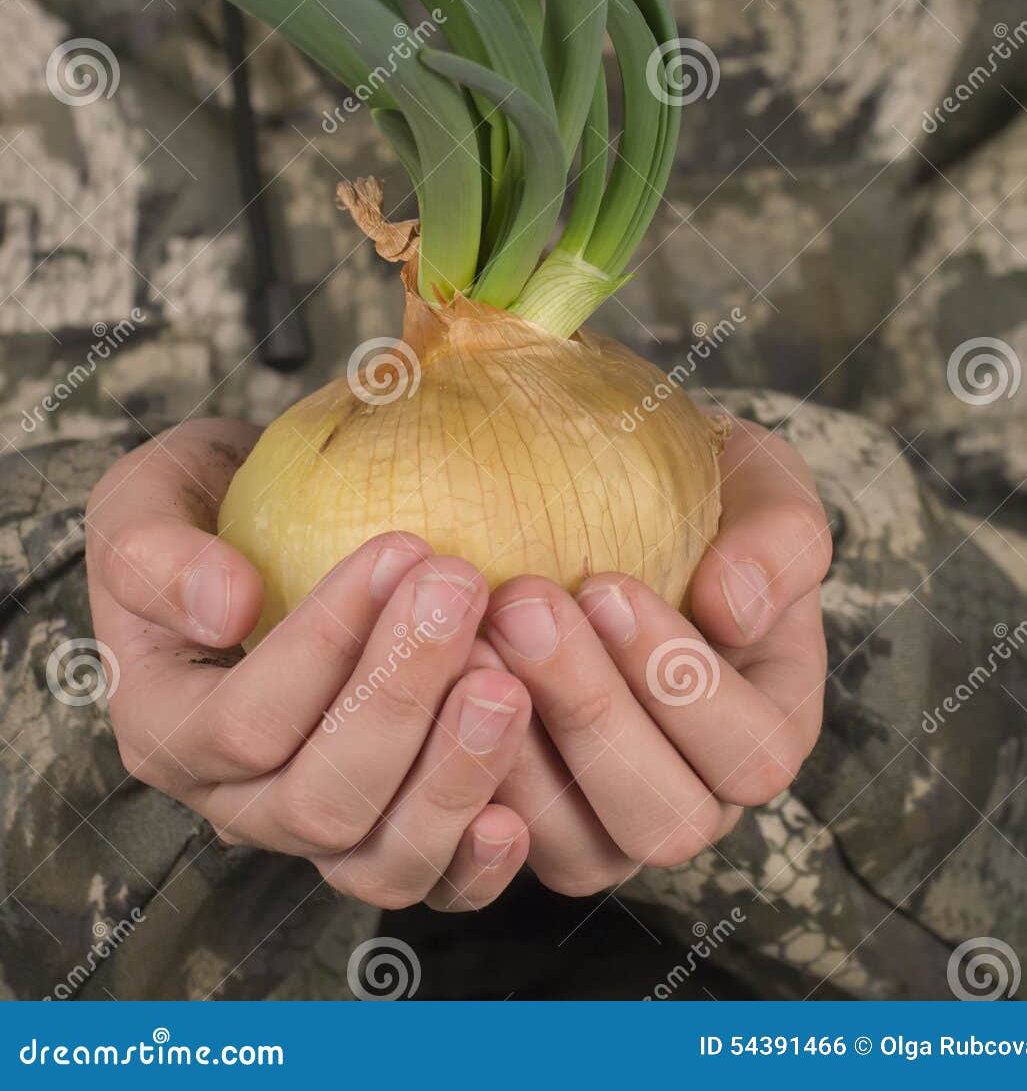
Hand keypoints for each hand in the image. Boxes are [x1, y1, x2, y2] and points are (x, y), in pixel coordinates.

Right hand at [85, 419, 530, 912]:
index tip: (401, 546)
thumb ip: (157, 552)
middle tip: (463, 591)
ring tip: (507, 686)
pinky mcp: (392, 839)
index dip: (325, 644)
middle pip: (318, 800)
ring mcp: (319, 833)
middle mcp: (236, 801)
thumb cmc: (210, 501)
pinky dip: (477, 864)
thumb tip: (227, 607)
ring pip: (380, 861)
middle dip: (400, 698)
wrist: (268, 524)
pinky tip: (518, 813)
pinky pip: (435, 887)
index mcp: (165, 728)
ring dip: (451, 778)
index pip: (244, 722)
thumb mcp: (151, 494)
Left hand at [471, 418, 830, 894]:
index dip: (681, 684)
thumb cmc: (698, 493)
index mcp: (769, 725)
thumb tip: (733, 611)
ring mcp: (610, 825)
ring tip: (472, 638)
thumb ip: (778, 540)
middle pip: (666, 821)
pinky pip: (498, 846)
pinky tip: (434, 685)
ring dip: (519, 751)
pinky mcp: (529, 828)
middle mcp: (699, 796)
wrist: (608, 494)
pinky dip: (464, 777)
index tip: (606, 585)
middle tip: (523, 605)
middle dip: (590, 711)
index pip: (753, 752)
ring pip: (579, 850)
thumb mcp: (762, 486)